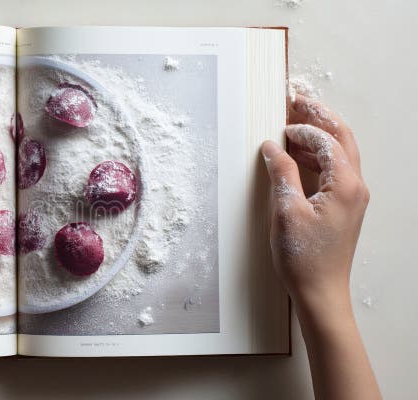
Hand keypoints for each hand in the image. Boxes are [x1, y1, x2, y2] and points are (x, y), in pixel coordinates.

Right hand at [260, 94, 379, 399]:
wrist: (320, 292)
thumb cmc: (304, 257)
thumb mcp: (285, 211)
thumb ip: (281, 173)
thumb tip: (272, 147)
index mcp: (345, 184)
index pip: (326, 141)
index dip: (302, 127)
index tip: (279, 126)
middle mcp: (355, 186)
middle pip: (341, 138)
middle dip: (319, 116)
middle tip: (296, 99)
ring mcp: (351, 196)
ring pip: (339, 152)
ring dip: (317, 134)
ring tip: (293, 122)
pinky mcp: (343, 206)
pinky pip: (334, 169)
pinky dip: (317, 155)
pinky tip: (296, 155)